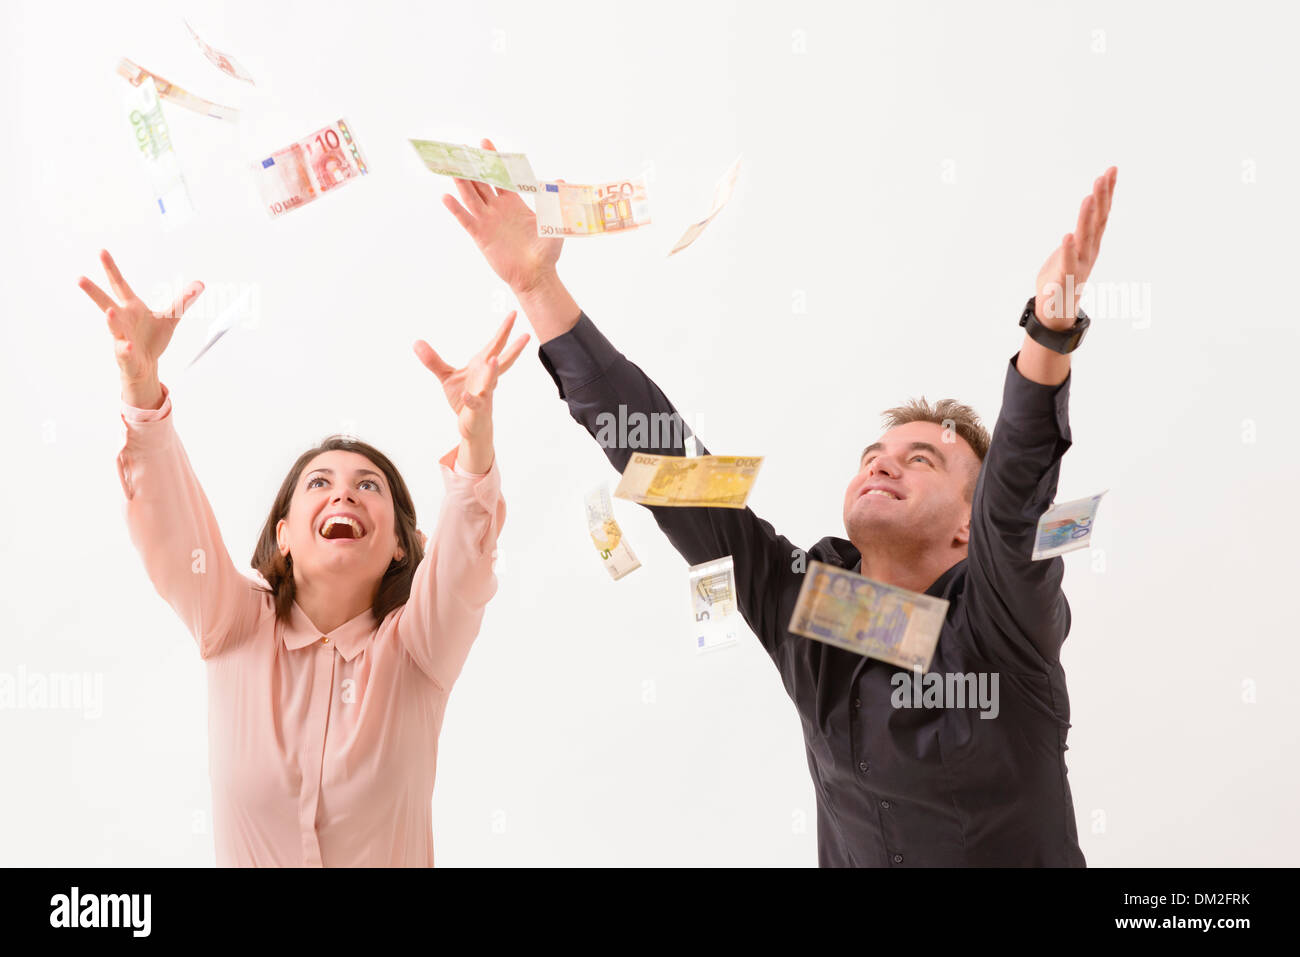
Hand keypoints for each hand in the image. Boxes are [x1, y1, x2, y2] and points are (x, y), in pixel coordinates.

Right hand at [78, 249, 203, 382]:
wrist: (146, 364)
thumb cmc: (151, 338)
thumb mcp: (170, 318)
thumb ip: (183, 301)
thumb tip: (200, 285)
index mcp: (131, 307)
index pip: (119, 284)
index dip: (111, 268)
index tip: (101, 252)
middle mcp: (122, 319)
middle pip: (106, 302)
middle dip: (93, 291)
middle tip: (80, 279)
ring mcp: (121, 337)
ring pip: (113, 327)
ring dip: (111, 320)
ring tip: (110, 312)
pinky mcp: (126, 355)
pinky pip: (125, 351)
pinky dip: (126, 348)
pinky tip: (128, 346)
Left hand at [412, 311, 528, 442]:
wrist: (471, 425)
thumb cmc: (464, 398)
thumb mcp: (446, 377)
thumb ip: (433, 361)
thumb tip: (416, 342)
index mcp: (482, 366)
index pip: (495, 345)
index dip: (504, 330)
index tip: (513, 314)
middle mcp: (487, 378)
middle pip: (502, 360)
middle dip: (514, 347)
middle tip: (526, 334)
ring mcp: (484, 393)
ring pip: (490, 382)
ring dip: (492, 372)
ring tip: (494, 359)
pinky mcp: (477, 409)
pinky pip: (474, 403)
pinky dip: (470, 399)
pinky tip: (467, 395)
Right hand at [442, 137, 562, 293]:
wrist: (537, 275)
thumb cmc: (546, 251)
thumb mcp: (554, 223)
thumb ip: (553, 202)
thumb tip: (560, 181)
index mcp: (514, 203)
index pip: (501, 176)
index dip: (493, 160)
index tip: (485, 142)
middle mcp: (498, 209)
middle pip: (482, 183)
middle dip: (473, 166)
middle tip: (461, 148)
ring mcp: (488, 222)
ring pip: (471, 197)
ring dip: (462, 182)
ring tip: (452, 166)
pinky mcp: (481, 236)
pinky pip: (466, 220)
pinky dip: (456, 209)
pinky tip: (446, 197)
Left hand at [1035, 167, 1116, 329]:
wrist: (1055, 312)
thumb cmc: (1060, 278)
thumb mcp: (1070, 249)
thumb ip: (1079, 232)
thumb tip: (1085, 212)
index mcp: (1090, 243)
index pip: (1102, 213)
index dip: (1107, 193)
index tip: (1112, 170)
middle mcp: (1088, 251)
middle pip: (1098, 221)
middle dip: (1102, 198)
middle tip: (1106, 175)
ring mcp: (1078, 265)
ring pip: (1084, 238)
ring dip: (1086, 218)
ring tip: (1089, 197)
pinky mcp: (1064, 279)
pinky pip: (1066, 262)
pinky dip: (1067, 250)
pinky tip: (1068, 235)